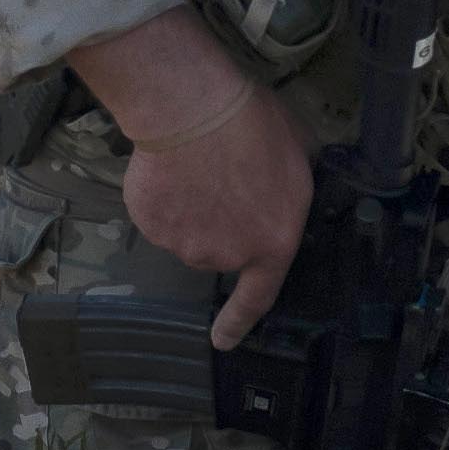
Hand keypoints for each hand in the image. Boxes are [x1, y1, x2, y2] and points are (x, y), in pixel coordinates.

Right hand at [71, 6, 313, 347]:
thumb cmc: (252, 125)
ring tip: (196, 165)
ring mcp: (183, 243)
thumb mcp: (298, 151)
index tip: (223, 341)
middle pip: (219, 250)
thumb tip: (285, 187)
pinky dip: (162, 197)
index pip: (258, 298)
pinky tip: (170, 166)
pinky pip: (157, 215)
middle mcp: (226, 255)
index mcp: (272, 244)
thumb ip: (292, 187)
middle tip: (221, 176)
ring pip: (186, 232)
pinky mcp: (149, 224)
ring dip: (190, 208)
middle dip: (220, 222)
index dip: (238, 323)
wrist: (190, 107)